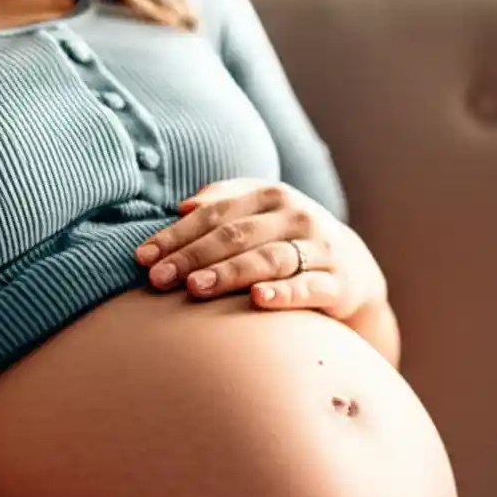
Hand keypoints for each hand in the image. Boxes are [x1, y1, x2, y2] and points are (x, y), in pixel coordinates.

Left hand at [135, 180, 386, 321]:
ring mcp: (320, 249)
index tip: (143, 258)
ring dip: (230, 274)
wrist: (353, 268)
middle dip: (193, 257)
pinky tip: (257, 301)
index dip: (176, 236)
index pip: (215, 213)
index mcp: (271, 196)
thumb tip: (183, 206)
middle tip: (159, 279)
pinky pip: (308, 287)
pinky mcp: (338, 283)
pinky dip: (283, 293)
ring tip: (195, 288)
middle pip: (236, 236)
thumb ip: (224, 204)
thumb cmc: (289, 240)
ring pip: (269, 259)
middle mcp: (297, 216)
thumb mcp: (261, 215)